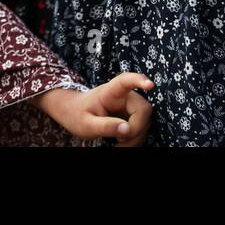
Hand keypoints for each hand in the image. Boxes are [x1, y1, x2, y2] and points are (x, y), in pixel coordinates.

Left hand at [34, 72, 153, 145]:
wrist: (74, 113)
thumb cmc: (78, 115)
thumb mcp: (86, 124)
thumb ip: (105, 126)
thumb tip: (127, 129)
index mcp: (109, 92)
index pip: (125, 81)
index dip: (138, 81)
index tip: (150, 85)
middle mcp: (123, 95)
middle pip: (143, 108)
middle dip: (136, 129)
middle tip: (119, 141)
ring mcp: (129, 105)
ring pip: (145, 121)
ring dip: (135, 138)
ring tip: (117, 144)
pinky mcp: (132, 115)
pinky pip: (141, 128)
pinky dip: (134, 139)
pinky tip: (122, 142)